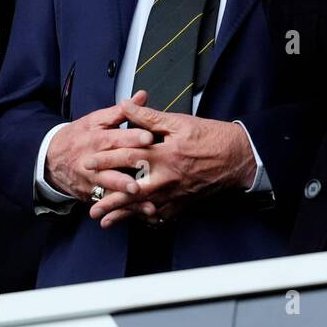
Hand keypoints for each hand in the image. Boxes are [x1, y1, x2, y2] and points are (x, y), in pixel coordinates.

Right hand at [45, 90, 154, 201]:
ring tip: (146, 200)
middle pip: (116, 164)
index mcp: (98, 140)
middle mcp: (96, 162)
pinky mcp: (93, 196)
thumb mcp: (95, 120)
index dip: (133, 138)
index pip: (116, 138)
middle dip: (135, 166)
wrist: (50, 160)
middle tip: (153, 170)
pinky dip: (126, 210)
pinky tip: (143, 212)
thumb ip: (121, 111)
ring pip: (112, 189)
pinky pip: (110, 205)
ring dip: (130, 196)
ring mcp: (93, 181)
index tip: (150, 137)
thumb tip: (143, 96)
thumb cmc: (78, 137)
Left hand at [82, 100, 256, 227]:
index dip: (106, 160)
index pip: (128, 158)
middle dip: (110, 200)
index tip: (88, 163)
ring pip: (145, 208)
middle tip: (91, 207)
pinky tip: (137, 222)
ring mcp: (176, 193)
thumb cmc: (211, 137)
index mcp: (165, 155)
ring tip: (105, 221)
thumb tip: (125, 104)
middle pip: (132, 192)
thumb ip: (149, 116)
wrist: (238, 156)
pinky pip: (163, 215)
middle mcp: (168, 178)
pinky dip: (148, 220)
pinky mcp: (185, 202)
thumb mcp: (179, 121)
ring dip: (124, 215)